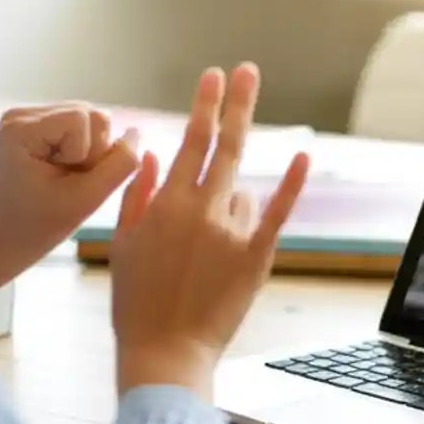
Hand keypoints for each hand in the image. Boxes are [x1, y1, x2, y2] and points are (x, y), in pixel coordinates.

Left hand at [0, 103, 139, 321]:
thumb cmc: (37, 227)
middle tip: (67, 183)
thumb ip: (119, 165)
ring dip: (89, 154)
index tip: (65, 181)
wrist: (1, 240)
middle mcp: (22, 113)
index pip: (85, 117)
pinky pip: (81, 128)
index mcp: (22, 127)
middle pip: (90, 114)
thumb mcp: (86, 200)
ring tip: (64, 180)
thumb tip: (137, 133)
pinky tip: (62, 173)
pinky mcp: (36, 126)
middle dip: (91, 152)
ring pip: (91, 121)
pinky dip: (82, 152)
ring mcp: (27, 117)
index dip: (88, 153)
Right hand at [110, 64, 309, 398]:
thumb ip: (135, 194)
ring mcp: (231, 232)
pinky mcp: (255, 257)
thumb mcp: (122, 243)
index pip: (190, 141)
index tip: (214, 76)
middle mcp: (201, 209)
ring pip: (241, 195)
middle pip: (225, 146)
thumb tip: (151, 154)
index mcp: (165, 204)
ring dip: (229, 206)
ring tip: (200, 259)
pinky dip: (291, 184)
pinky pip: (277, 213)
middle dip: (236, 105)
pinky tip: (301, 157)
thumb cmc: (136, 302)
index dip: (205, 106)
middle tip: (247, 70)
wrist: (164, 352)